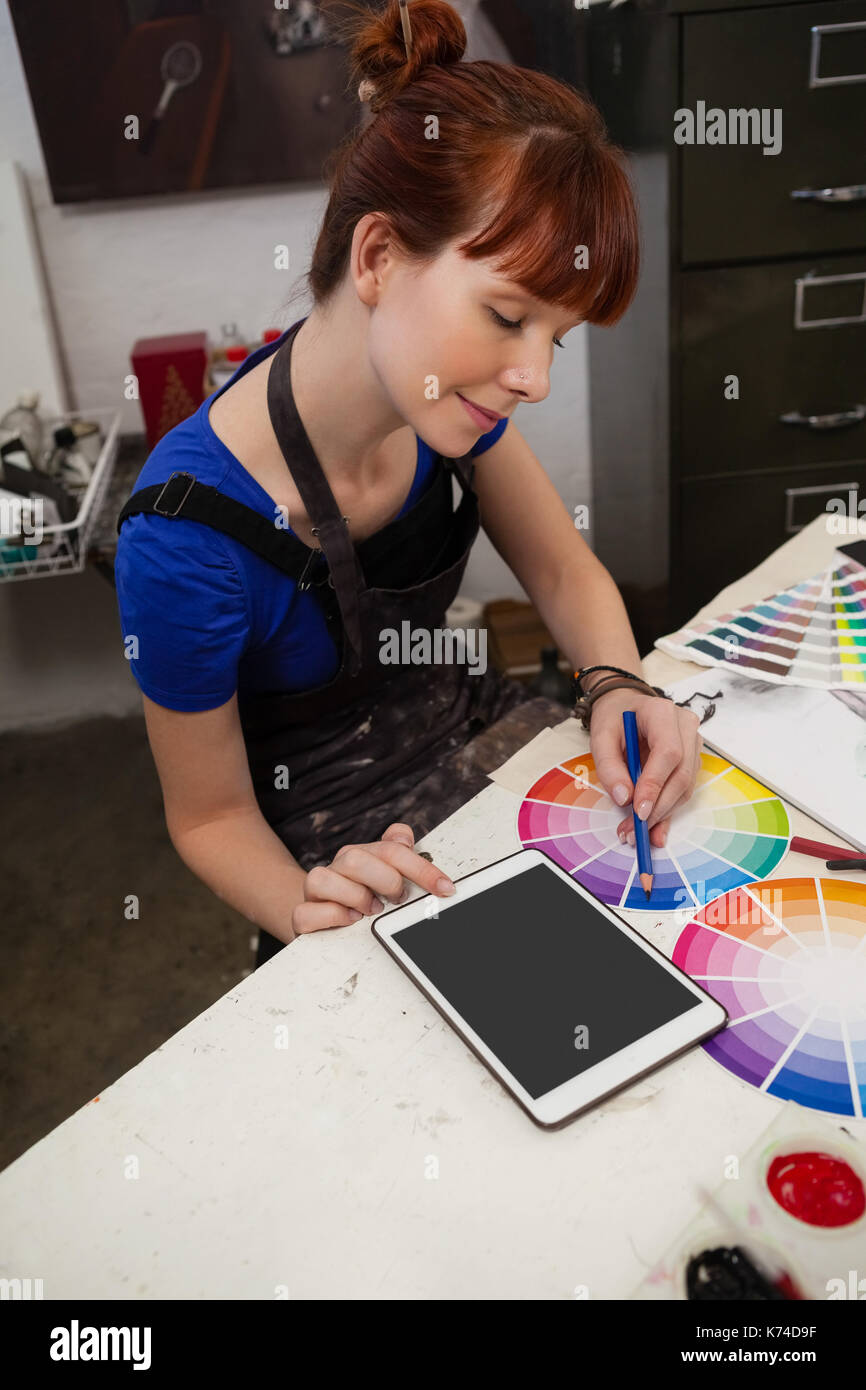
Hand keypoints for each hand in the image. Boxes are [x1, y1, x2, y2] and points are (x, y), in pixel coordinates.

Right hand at [291, 823, 455, 935]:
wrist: (323, 913)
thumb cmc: (360, 893)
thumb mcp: (385, 872)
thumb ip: (397, 851)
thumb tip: (405, 837)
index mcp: (361, 853)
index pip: (392, 849)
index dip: (421, 868)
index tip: (445, 888)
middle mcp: (338, 866)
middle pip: (356, 858)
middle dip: (386, 881)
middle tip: (399, 898)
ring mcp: (317, 889)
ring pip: (323, 879)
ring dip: (355, 896)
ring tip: (372, 910)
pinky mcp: (303, 914)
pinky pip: (307, 912)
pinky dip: (332, 916)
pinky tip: (350, 920)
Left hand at [587, 688, 702, 848]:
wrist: (626, 706)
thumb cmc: (614, 718)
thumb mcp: (600, 737)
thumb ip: (609, 766)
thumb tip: (624, 798)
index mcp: (662, 713)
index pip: (668, 752)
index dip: (655, 784)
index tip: (638, 811)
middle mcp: (685, 726)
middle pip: (681, 774)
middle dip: (658, 808)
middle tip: (634, 831)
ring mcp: (693, 743)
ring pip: (685, 786)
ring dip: (662, 814)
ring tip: (635, 832)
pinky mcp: (692, 759)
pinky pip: (683, 789)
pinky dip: (667, 811)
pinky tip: (653, 829)